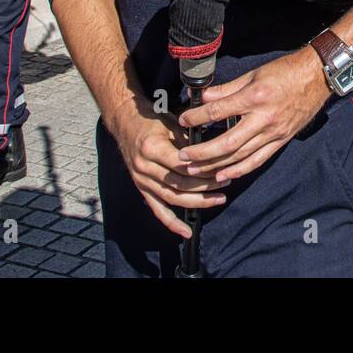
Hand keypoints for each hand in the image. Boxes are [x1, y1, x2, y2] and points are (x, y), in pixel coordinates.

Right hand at [114, 107, 229, 237]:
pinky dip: (172, 222)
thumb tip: (213, 155)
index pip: (183, 166)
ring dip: (197, 202)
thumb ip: (189, 142)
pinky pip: (157, 209)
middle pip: (180, 184)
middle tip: (226, 183)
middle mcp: (144, 167)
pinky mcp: (141, 188)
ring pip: (172, 198)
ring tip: (218, 199)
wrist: (126, 122)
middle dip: (206, 186)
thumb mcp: (173, 123)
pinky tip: (186, 231)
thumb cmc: (153, 120)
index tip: (223, 169)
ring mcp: (141, 180)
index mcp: (152, 148)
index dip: (204, 170)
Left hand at [177, 47, 332, 182]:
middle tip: (183, 157)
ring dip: (216, 166)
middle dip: (202, 152)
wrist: (317, 77)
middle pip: (227, 142)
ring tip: (195, 171)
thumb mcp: (253, 74)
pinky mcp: (281, 140)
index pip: (218, 111)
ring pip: (241, 155)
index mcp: (255, 97)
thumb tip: (204, 98)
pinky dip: (240, 170)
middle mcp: (264, 118)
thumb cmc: (286, 72)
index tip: (183, 120)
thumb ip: (227, 89)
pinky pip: (258, 160)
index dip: (197, 118)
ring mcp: (274, 132)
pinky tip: (224, 175)